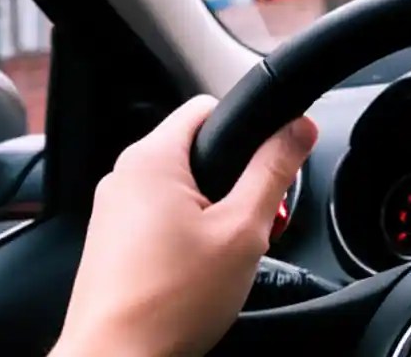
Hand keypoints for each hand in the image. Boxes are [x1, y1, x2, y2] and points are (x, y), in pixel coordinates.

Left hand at [52, 95, 316, 356]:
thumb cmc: (170, 303)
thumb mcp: (244, 229)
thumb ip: (274, 171)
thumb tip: (298, 127)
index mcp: (151, 160)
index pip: (208, 107)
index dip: (249, 127)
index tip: (272, 156)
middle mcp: (123, 178)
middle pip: (198, 151)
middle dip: (235, 180)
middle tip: (252, 221)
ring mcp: (113, 212)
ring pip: (182, 189)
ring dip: (215, 211)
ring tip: (227, 252)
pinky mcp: (112, 243)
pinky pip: (161, 218)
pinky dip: (189, 234)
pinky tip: (201, 270)